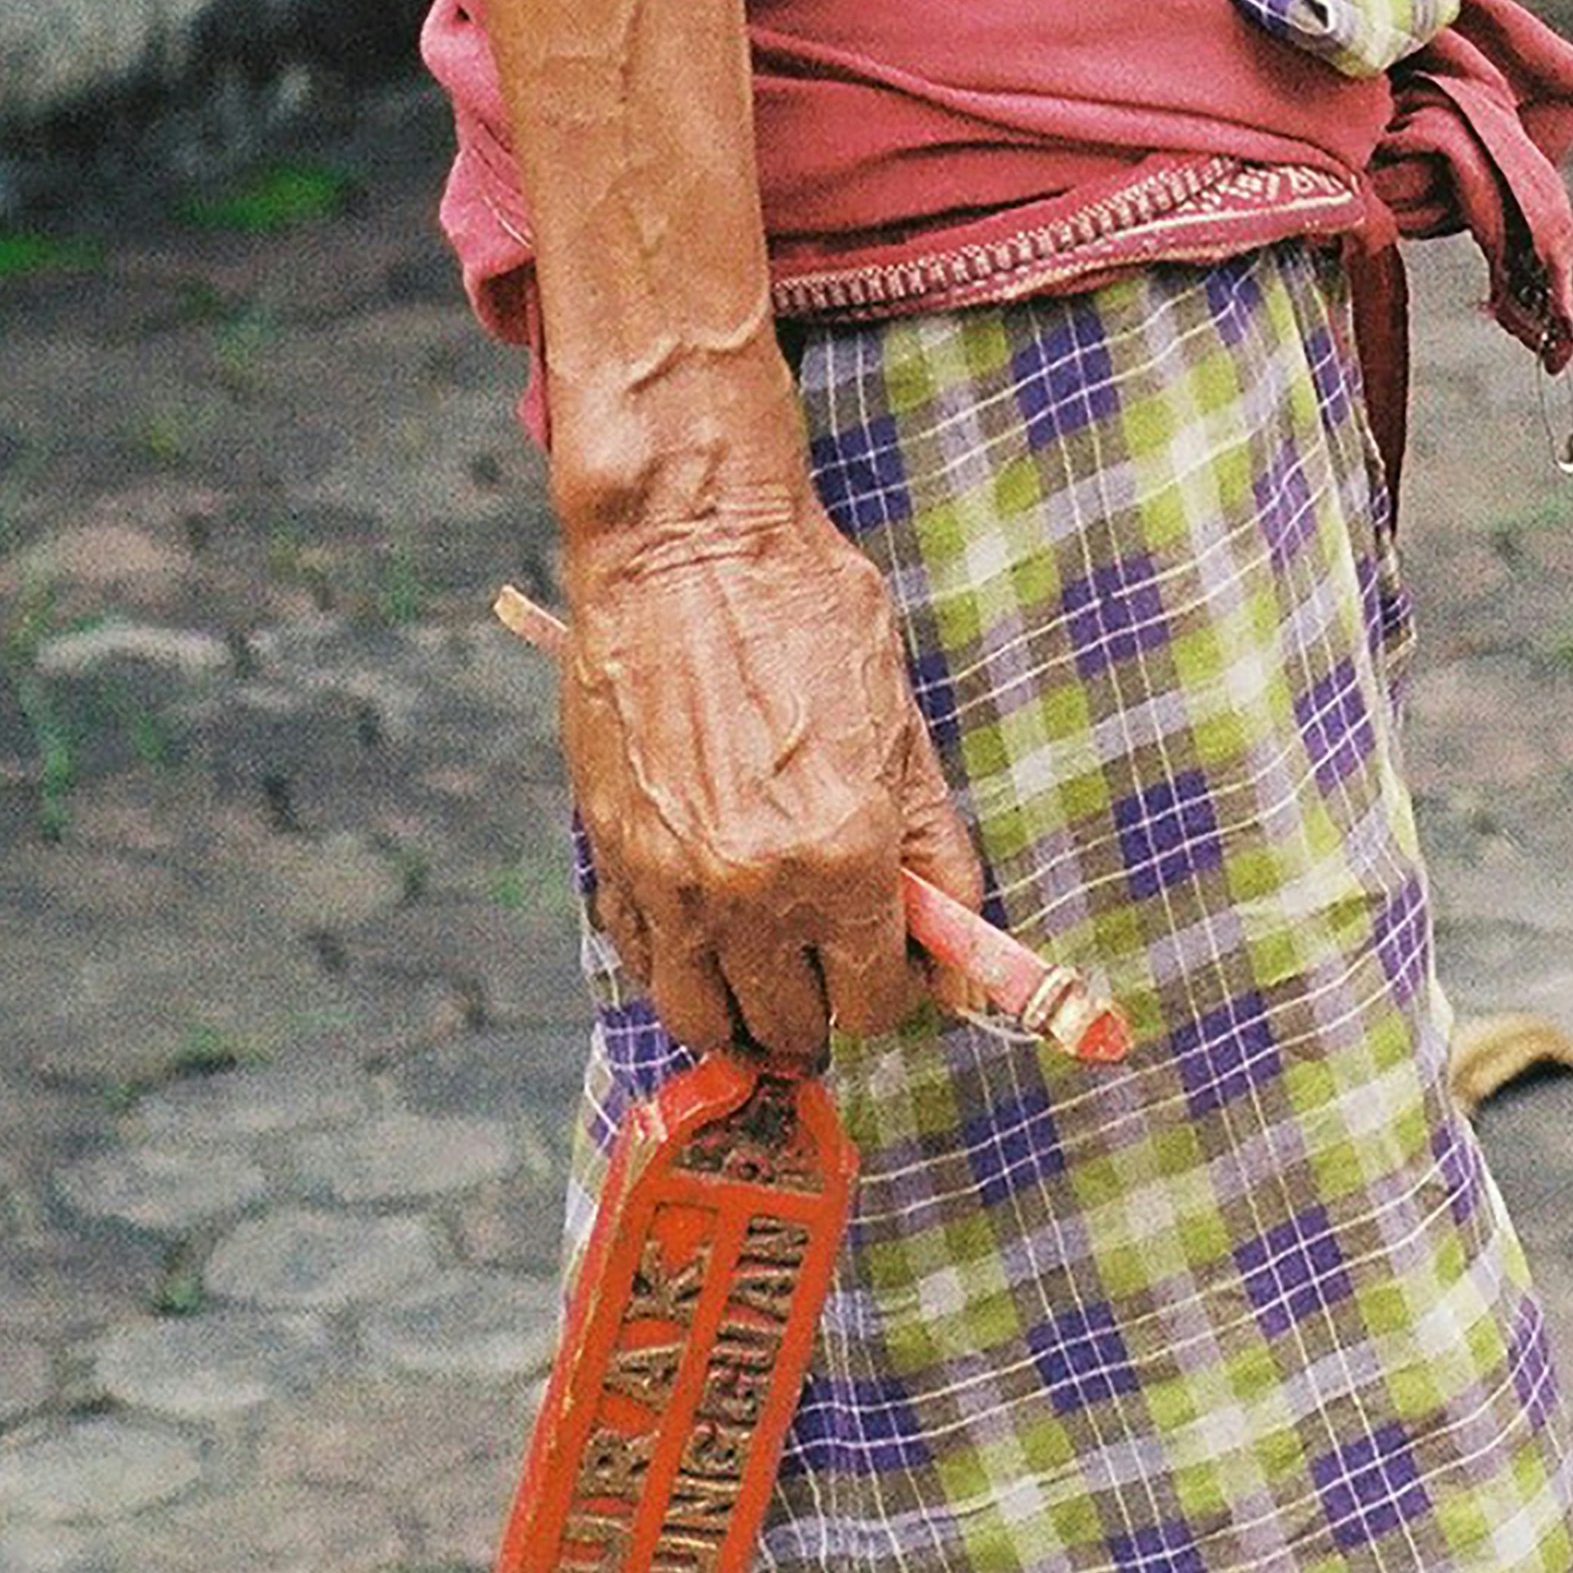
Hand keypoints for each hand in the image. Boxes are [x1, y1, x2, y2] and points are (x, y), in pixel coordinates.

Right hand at [558, 500, 983, 1066]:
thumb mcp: (904, 727)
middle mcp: (752, 891)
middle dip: (824, 1000)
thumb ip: (936, 857)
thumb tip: (961, 963)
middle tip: (833, 953)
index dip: (894, 986)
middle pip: (794, 1026)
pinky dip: (679, 967)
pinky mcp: (611, 860)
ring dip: (747, 1007)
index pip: (877, 1002)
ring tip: (769, 961)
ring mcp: (670, 884)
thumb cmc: (806, 615)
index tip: (892, 958)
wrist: (685, 546)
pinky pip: (643, 966)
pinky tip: (708, 924)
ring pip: (708, 1020)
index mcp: (842, 858)